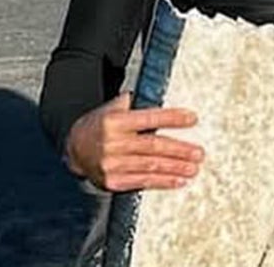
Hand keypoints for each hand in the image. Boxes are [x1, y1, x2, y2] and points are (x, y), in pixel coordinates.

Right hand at [65, 93, 204, 191]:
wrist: (74, 149)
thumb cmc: (101, 125)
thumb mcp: (112, 108)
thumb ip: (134, 103)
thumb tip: (159, 91)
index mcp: (115, 121)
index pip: (148, 118)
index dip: (172, 118)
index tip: (192, 119)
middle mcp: (112, 143)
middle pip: (153, 146)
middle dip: (179, 150)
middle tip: (199, 153)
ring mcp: (112, 164)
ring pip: (150, 166)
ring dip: (175, 168)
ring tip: (193, 168)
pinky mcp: (112, 182)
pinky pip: (142, 182)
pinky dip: (162, 182)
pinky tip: (178, 181)